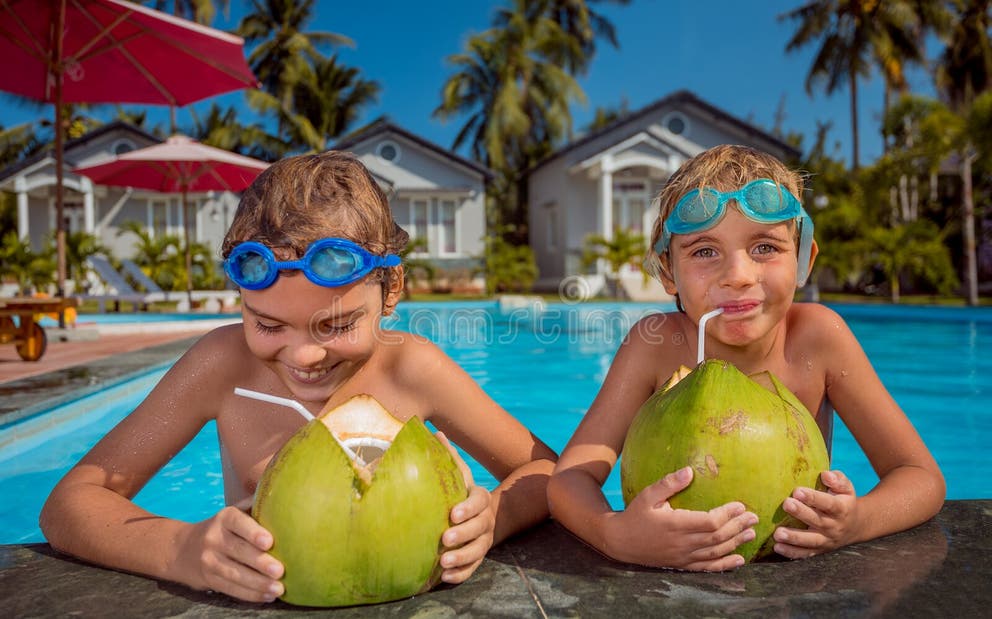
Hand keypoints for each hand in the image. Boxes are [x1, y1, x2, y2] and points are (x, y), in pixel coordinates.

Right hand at [174, 502, 284, 602]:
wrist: (181, 548)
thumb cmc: (222, 528)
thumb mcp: (233, 514)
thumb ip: (255, 508)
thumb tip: (287, 500)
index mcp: (224, 518)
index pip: (238, 523)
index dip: (253, 532)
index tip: (269, 542)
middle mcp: (214, 538)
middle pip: (238, 551)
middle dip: (260, 562)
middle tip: (280, 571)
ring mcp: (209, 560)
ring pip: (234, 573)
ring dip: (258, 583)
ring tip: (278, 588)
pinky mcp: (209, 580)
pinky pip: (231, 588)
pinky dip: (250, 594)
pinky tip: (267, 596)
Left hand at [435, 432, 495, 583]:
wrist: (480, 516)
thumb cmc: (461, 493)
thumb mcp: (458, 475)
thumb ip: (448, 457)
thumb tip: (435, 433)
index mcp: (480, 499)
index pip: (479, 502)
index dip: (468, 508)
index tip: (452, 514)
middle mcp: (485, 521)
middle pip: (479, 528)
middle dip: (463, 534)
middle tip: (444, 539)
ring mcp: (483, 541)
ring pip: (477, 551)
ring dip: (461, 557)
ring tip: (443, 562)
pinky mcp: (477, 558)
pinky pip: (473, 568)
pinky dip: (461, 574)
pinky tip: (445, 577)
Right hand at [607, 466, 757, 570]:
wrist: (620, 541)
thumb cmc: (635, 514)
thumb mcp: (648, 495)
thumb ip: (668, 483)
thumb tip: (689, 471)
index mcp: (675, 524)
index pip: (710, 521)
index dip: (727, 514)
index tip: (740, 505)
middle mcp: (682, 543)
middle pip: (717, 537)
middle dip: (738, 526)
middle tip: (753, 517)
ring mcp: (683, 556)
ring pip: (715, 552)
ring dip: (736, 543)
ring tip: (750, 533)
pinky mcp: (682, 564)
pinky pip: (707, 567)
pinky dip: (725, 564)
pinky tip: (738, 560)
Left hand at [773, 469, 858, 558]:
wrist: (856, 526)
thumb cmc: (844, 501)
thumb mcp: (846, 488)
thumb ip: (837, 479)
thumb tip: (825, 475)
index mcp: (841, 509)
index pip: (828, 503)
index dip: (814, 497)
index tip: (797, 491)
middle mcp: (834, 526)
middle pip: (818, 521)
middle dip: (801, 513)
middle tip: (786, 504)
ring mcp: (827, 540)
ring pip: (811, 541)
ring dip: (794, 538)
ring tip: (777, 534)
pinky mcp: (820, 550)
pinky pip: (806, 554)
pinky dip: (792, 552)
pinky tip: (777, 547)